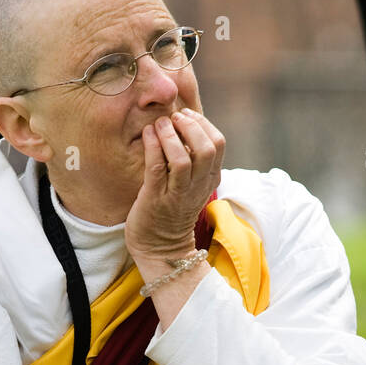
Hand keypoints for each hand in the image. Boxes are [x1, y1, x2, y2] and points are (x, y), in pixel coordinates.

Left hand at [124, 108, 225, 272]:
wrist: (160, 249)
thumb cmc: (172, 210)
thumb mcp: (191, 184)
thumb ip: (194, 160)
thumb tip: (186, 125)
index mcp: (210, 180)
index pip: (219, 143)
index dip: (203, 124)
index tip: (186, 115)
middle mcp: (197, 186)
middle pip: (207, 149)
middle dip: (190, 126)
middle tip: (173, 118)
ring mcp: (177, 194)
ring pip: (183, 159)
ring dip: (170, 135)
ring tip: (159, 124)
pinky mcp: (155, 199)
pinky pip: (157, 167)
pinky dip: (152, 145)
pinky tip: (147, 134)